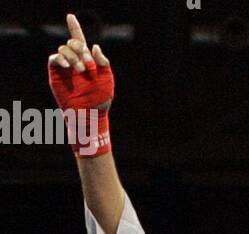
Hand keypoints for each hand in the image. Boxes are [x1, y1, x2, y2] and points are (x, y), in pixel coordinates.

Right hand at [47, 13, 113, 157]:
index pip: (80, 41)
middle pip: (72, 43)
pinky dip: (61, 58)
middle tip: (88, 65)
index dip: (74, 28)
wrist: (90, 115)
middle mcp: (74, 62)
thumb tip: (94, 46)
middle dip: (80, 49)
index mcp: (87, 61)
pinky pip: (54, 58)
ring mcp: (64, 67)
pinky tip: (68, 66)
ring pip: (63, 49)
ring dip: (73, 56)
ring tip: (81, 70)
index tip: (70, 16)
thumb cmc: (101, 100)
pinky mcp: (56, 74)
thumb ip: (103, 62)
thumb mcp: (107, 79)